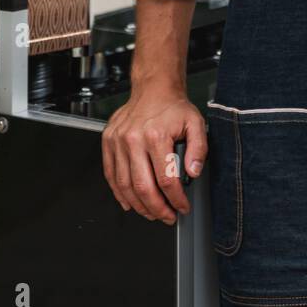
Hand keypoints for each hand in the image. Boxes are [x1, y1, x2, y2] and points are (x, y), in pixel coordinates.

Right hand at [102, 83, 207, 224]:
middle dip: (157, 209)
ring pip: (124, 185)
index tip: (182, 207)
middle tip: (167, 216)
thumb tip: (193, 172)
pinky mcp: (108, 142)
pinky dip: (119, 193)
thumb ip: (199, 149)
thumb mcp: (196, 123)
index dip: (176, 199)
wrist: (153, 89)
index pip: (166, 179)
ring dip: (139, 205)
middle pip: (143, 187)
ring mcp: (117, 141)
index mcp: (156, 135)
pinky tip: (130, 202)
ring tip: (152, 213)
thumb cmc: (173, 107)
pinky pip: (111, 174)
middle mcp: (133, 139)